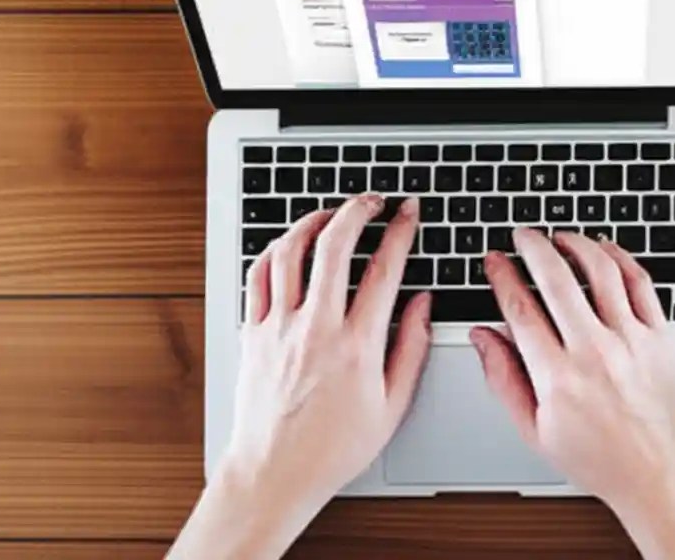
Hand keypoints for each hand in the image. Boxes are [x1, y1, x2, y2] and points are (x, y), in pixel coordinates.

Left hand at [228, 193, 429, 499]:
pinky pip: (258, 277)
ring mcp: (278, 328)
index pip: (384, 270)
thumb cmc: (333, 448)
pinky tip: (289, 245)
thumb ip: (412, 348)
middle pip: (334, 246)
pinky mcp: (252, 334)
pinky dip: (275, 250)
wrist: (274, 473)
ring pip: (290, 252)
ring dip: (313, 221)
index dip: (400, 232)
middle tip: (372, 200)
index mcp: (356, 346)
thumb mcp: (392, 405)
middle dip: (357, 210)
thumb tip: (422, 304)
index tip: (408, 213)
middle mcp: (315, 329)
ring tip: (331, 213)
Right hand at [471, 229, 674, 558]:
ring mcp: (632, 342)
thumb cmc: (600, 461)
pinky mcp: (662, 339)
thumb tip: (482, 336)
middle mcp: (594, 353)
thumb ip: (503, 379)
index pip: (520, 309)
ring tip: (561, 236)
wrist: (660, 478)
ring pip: (601, 271)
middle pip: (556, 279)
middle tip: (522, 235)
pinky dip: (620, 259)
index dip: (501, 276)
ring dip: (576, 244)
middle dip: (532, 247)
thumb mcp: (535, 432)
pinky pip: (641, 284)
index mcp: (557, 378)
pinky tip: (605, 250)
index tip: (493, 261)